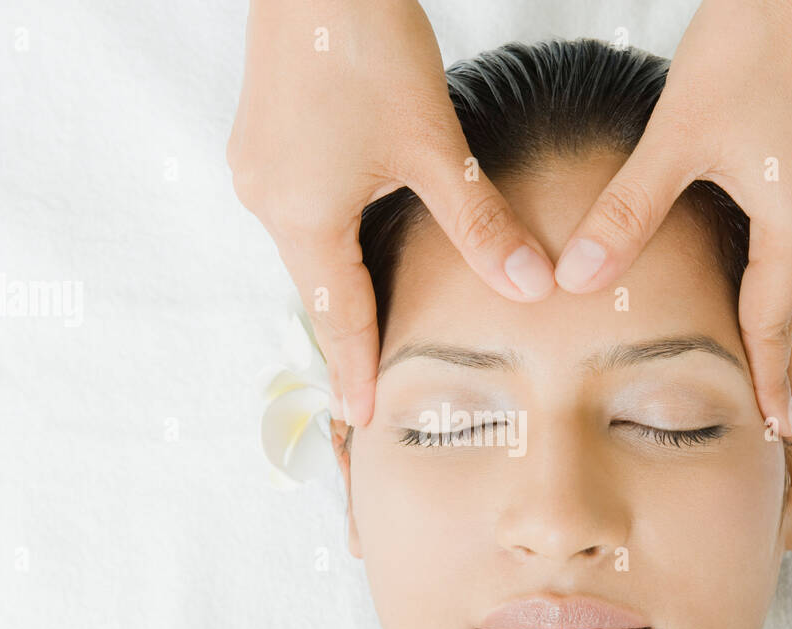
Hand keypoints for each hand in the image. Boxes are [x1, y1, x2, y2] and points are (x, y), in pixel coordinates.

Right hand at [227, 0, 555, 426]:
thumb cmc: (368, 45)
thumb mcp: (435, 147)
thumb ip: (481, 225)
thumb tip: (534, 286)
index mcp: (303, 217)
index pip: (338, 318)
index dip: (356, 370)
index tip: (363, 419)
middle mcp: (268, 201)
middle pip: (318, 288)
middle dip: (348, 335)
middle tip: (370, 386)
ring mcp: (258, 170)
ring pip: (309, 250)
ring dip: (339, 286)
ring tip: (366, 326)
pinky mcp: (261, 141)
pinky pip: (299, 211)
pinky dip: (329, 240)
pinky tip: (351, 241)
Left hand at [553, 0, 791, 438]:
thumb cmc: (747, 40)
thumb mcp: (676, 137)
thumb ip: (626, 213)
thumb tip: (575, 281)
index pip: (778, 321)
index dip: (772, 379)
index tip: (777, 430)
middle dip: (791, 359)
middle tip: (786, 416)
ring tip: (784, 355)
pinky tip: (784, 262)